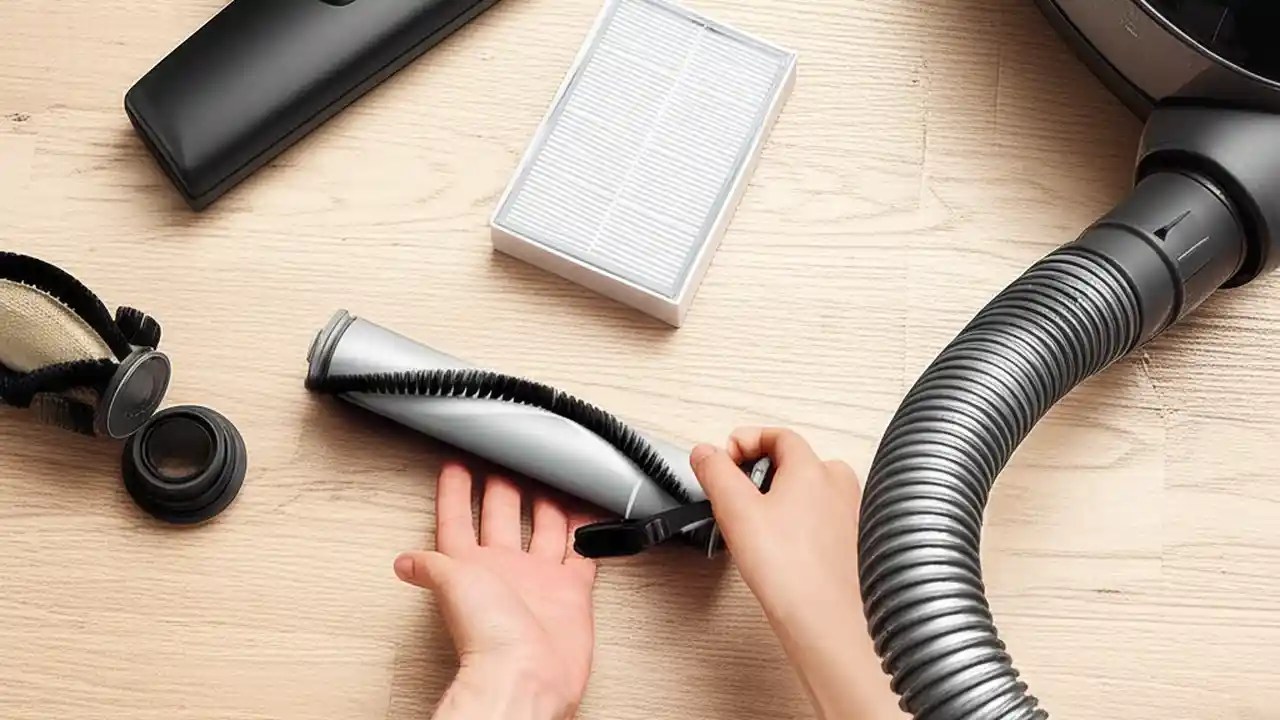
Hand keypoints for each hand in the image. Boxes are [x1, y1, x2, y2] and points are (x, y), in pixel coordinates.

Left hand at [394, 462, 597, 719]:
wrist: (527, 675)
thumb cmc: (487, 635)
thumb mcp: (451, 583)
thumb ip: (431, 566)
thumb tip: (403, 562)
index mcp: (471, 564)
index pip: (458, 518)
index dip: (455, 491)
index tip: (457, 464)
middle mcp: (504, 570)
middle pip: (503, 516)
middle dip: (505, 486)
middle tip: (509, 458)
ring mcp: (538, 580)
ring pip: (544, 529)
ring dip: (545, 504)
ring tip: (549, 478)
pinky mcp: (570, 593)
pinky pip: (580, 556)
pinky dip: (586, 536)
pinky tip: (586, 519)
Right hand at [690, 428, 905, 719]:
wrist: (827, 623)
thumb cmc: (791, 573)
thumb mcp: (736, 512)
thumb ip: (716, 473)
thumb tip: (705, 453)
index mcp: (814, 468)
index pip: (778, 435)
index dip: (745, 441)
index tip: (724, 459)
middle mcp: (840, 485)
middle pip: (794, 461)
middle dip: (762, 472)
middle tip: (738, 496)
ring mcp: (853, 513)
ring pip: (810, 491)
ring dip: (782, 498)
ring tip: (759, 527)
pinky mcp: (856, 541)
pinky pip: (823, 518)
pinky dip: (801, 523)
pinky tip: (784, 549)